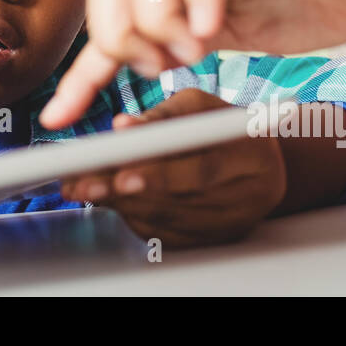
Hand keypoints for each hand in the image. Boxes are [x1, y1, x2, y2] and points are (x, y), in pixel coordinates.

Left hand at [40, 0, 345, 128]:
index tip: (59, 118)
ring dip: (157, 17)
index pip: (101, 14)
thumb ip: (175, 45)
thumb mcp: (223, 36)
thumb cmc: (303, 0)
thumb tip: (129, 73)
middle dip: (120, 33)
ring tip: (196, 48)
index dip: (77, 71)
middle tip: (162, 65)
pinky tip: (216, 28)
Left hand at [60, 89, 285, 246]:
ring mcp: (232, 222)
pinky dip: (133, 218)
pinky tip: (110, 201)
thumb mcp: (200, 105)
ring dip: (120, 205)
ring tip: (84, 188)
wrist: (260, 162)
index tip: (120, 172)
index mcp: (252, 153)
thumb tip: (123, 127)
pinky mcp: (213, 239)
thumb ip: (163, 115)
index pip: (201, 168)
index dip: (159, 173)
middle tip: (85, 184)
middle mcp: (249, 195)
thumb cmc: (222, 126)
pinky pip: (168, 235)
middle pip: (180, 198)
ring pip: (168, 219)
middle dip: (125, 190)